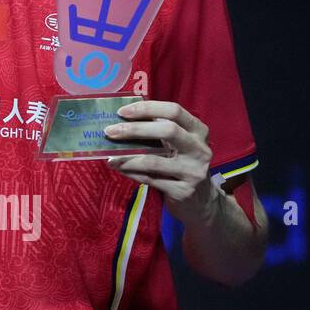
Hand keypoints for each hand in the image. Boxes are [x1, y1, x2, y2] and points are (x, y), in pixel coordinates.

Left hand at [103, 100, 219, 224]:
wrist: (200, 201)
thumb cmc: (181, 163)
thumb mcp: (177, 144)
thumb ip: (157, 129)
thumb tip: (121, 117)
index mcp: (198, 131)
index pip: (174, 111)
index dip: (147, 108)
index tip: (122, 111)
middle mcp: (200, 149)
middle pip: (168, 131)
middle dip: (135, 129)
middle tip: (110, 131)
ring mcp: (193, 172)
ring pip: (154, 161)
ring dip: (126, 157)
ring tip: (110, 156)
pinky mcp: (183, 191)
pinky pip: (150, 179)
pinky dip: (130, 172)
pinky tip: (119, 168)